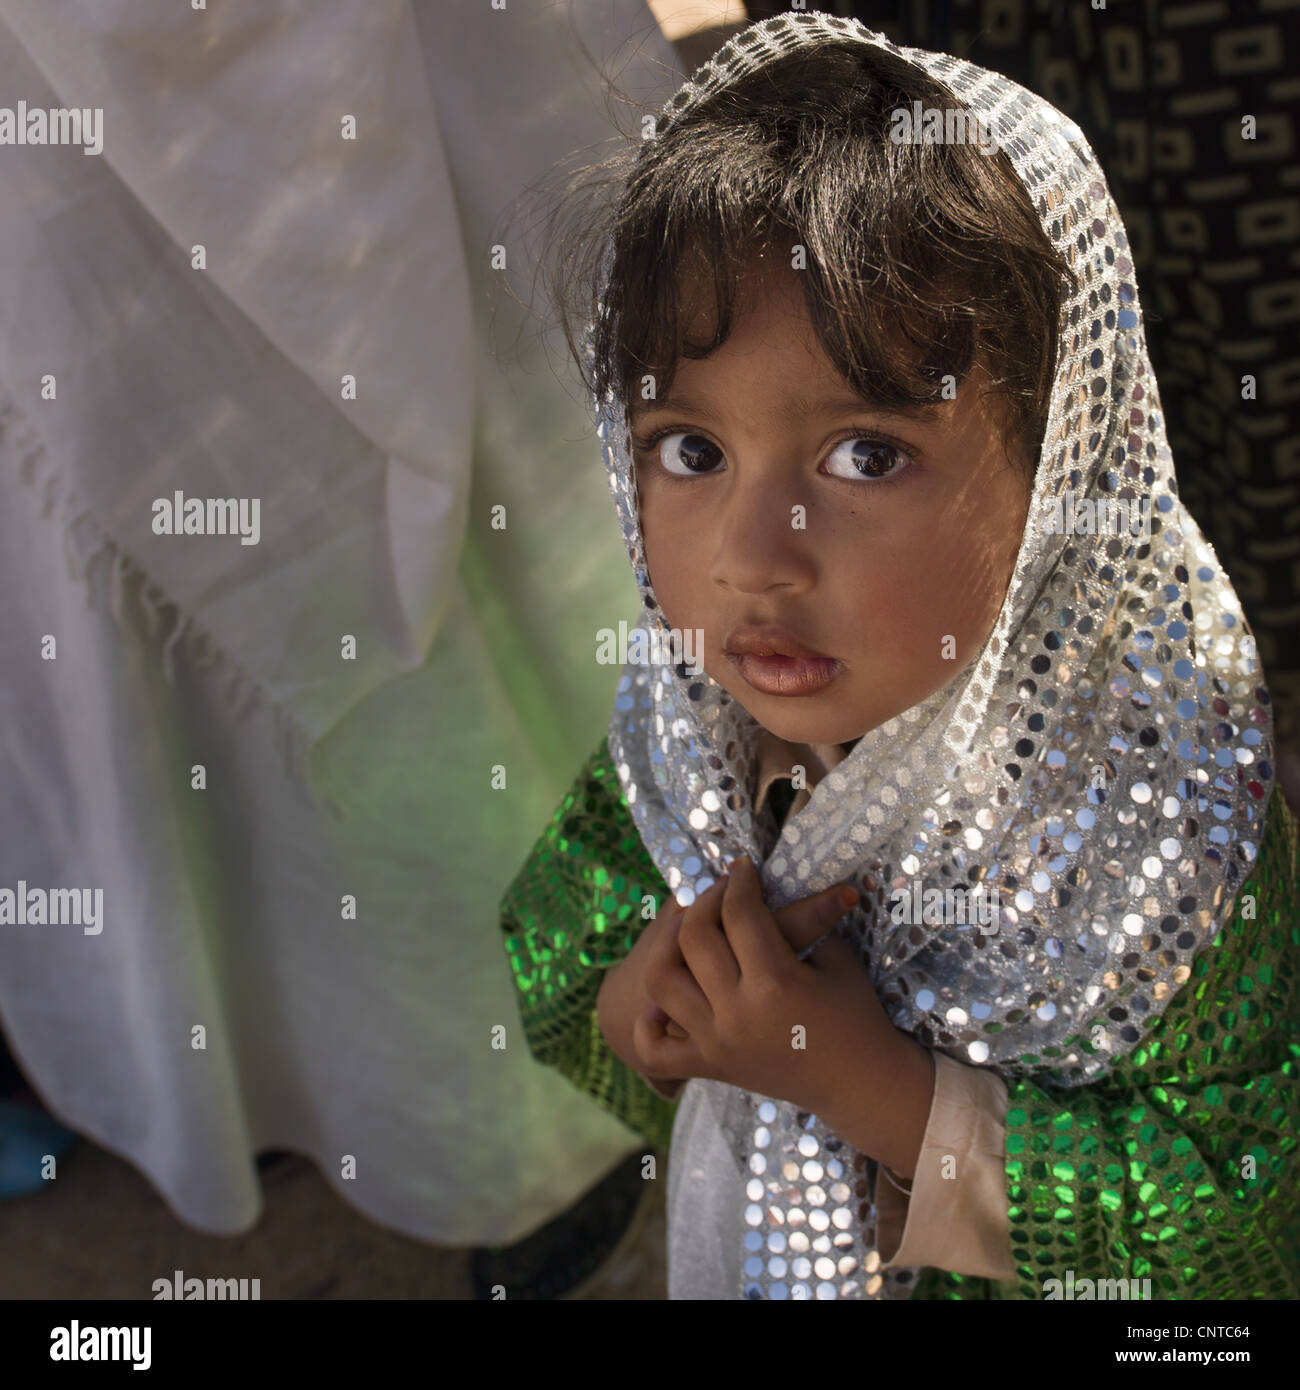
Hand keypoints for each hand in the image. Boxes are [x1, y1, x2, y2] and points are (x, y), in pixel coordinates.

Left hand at [632, 857, 896, 1118]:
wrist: (860, 1086)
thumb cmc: (856, 1018)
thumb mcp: (837, 961)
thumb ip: (805, 923)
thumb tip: (772, 890)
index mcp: (776, 981)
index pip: (741, 913)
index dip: (740, 881)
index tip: (744, 868)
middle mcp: (738, 1011)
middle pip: (694, 936)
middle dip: (705, 900)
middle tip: (721, 891)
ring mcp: (718, 1041)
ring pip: (662, 981)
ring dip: (667, 946)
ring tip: (686, 932)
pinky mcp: (710, 1066)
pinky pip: (656, 1051)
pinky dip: (648, 1026)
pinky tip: (661, 1005)